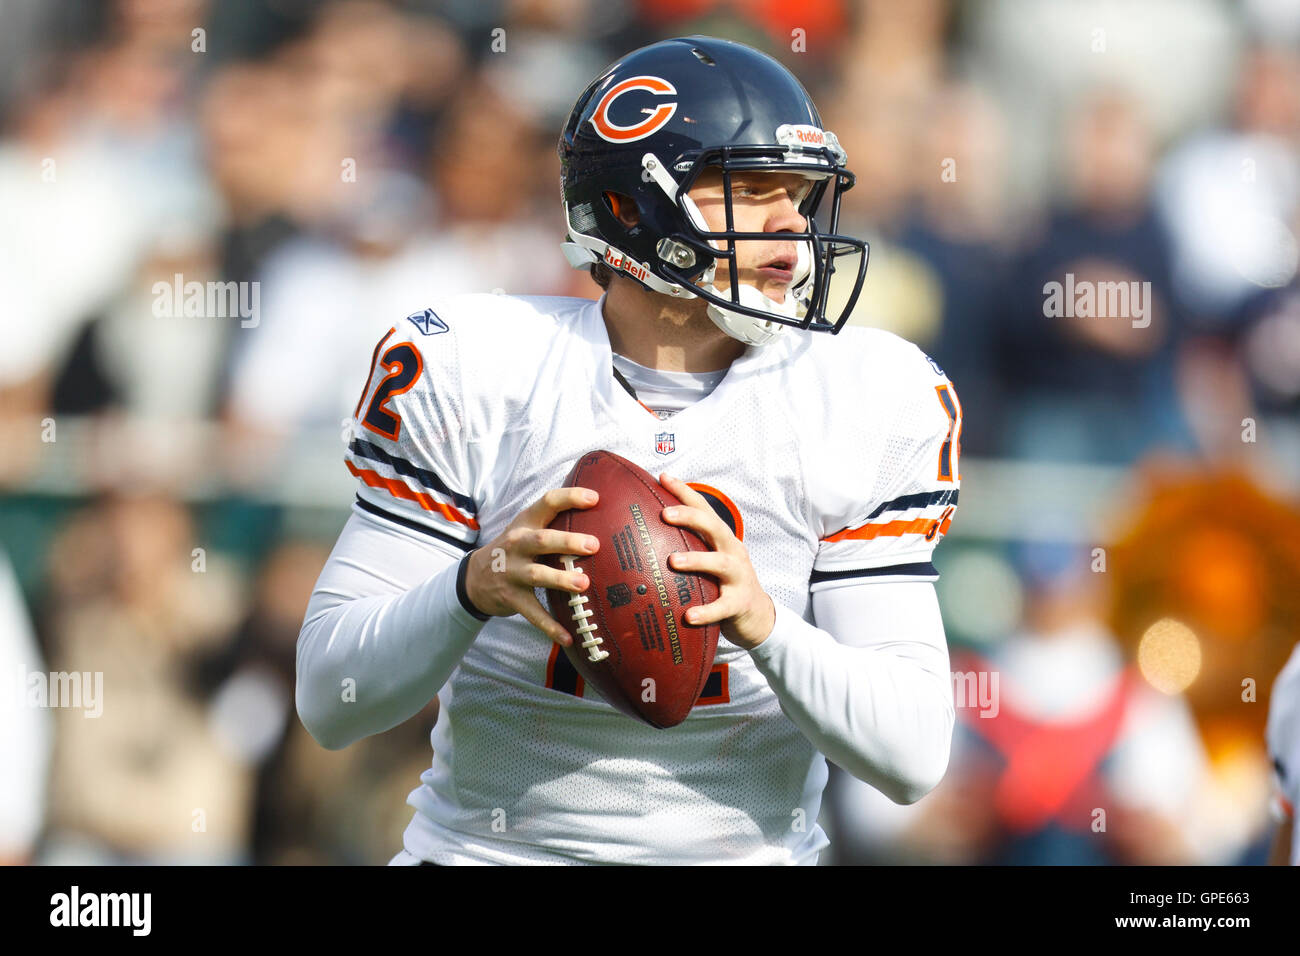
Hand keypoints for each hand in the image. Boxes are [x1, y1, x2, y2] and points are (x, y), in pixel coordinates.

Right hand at [464, 487, 601, 645]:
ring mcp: (512, 572)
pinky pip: (533, 613)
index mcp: (525, 523)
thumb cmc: (515, 549)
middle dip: (567, 542)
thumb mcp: (526, 528)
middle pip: (541, 540)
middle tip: (594, 545)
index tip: (595, 498)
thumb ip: (554, 521)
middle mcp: (517, 545)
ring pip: (537, 575)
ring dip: (560, 579)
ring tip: (583, 585)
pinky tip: (568, 637)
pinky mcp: (511, 598)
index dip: (570, 498)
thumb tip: (602, 511)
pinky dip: (550, 626)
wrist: (474, 577)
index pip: (547, 503)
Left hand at [658, 473, 775, 649]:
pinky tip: (689, 616)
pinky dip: (707, 611)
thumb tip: (643, 538)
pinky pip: (723, 607)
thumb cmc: (724, 583)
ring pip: (720, 564)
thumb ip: (687, 546)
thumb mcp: (710, 559)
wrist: (758, 615)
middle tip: (665, 514)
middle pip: (715, 527)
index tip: (663, 477)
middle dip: (691, 517)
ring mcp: (739, 577)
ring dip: (697, 560)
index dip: (685, 492)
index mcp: (722, 539)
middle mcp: (732, 551)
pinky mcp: (740, 603)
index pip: (704, 509)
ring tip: (672, 561)